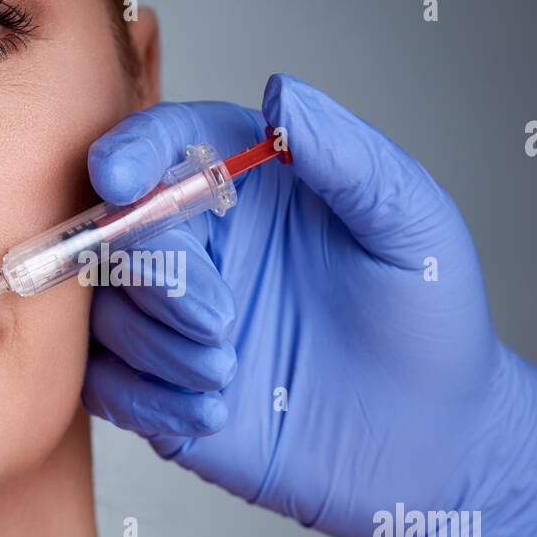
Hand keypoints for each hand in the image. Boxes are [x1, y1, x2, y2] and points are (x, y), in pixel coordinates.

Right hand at [80, 73, 536, 536]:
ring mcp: (176, 320)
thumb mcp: (410, 227)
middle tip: (221, 319)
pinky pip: (104, 384)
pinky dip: (145, 399)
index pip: (166, 143)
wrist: (433, 444)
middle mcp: (203, 244)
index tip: (120, 177)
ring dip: (160, 346)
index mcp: (249, 186)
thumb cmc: (431, 324)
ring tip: (231, 375)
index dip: (132, 150)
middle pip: (119, 230)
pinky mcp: (161, 390)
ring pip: (106, 310)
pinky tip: (213, 415)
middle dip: (155, 271)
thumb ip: (347, 157)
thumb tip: (280, 92)